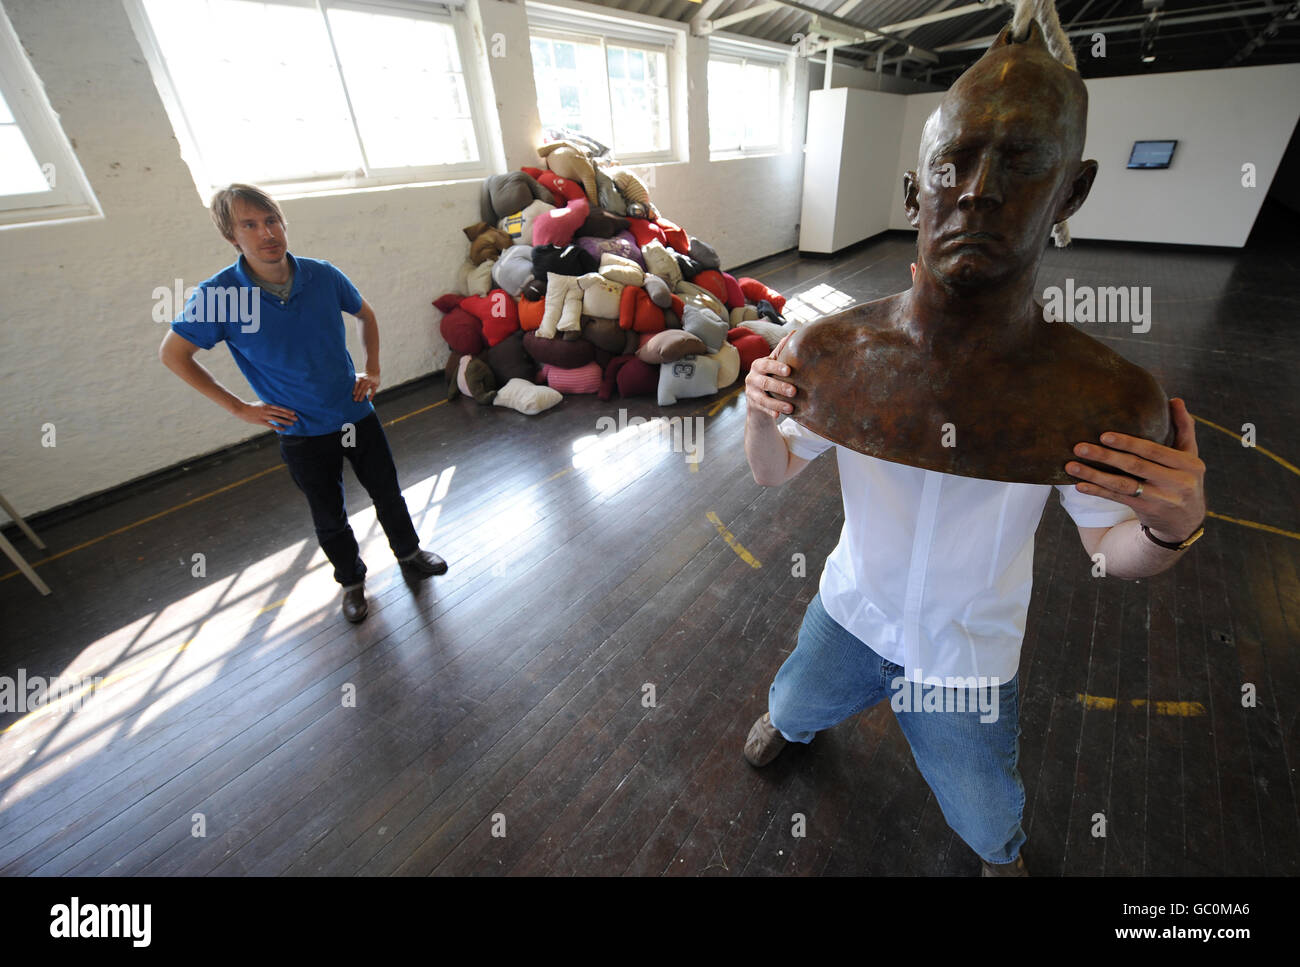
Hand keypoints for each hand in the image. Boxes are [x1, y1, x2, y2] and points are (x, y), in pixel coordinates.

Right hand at [236, 400, 296, 429]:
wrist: (242, 409)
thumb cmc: (252, 407)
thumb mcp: (261, 404)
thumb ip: (268, 406)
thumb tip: (275, 408)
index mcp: (267, 405)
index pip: (279, 408)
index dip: (287, 410)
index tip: (294, 412)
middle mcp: (267, 410)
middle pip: (280, 413)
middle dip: (289, 416)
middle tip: (296, 418)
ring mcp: (264, 416)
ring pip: (277, 419)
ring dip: (285, 421)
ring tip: (292, 424)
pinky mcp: (261, 421)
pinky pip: (271, 425)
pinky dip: (277, 427)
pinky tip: (283, 429)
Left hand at [353, 371, 379, 401]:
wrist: (373, 371)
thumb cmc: (363, 376)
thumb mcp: (359, 376)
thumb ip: (354, 381)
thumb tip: (347, 386)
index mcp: (360, 378)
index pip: (357, 383)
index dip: (355, 388)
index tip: (353, 394)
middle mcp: (365, 380)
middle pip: (361, 387)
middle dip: (358, 394)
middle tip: (355, 400)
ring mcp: (371, 382)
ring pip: (366, 389)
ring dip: (363, 395)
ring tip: (360, 401)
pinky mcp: (375, 385)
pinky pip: (373, 391)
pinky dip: (371, 396)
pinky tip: (369, 400)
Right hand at [744, 332, 796, 419]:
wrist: (757, 396)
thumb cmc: (769, 375)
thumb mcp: (773, 362)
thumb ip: (782, 350)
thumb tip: (795, 332)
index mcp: (758, 365)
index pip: (766, 365)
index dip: (776, 367)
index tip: (788, 371)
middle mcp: (752, 378)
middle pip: (765, 382)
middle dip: (779, 386)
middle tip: (794, 391)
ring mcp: (751, 393)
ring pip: (763, 398)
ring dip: (777, 403)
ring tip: (790, 408)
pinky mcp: (754, 405)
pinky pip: (762, 409)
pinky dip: (770, 412)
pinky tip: (778, 415)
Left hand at [1066, 398, 1206, 543]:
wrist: (1186, 521)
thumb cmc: (1183, 477)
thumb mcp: (1190, 455)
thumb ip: (1183, 428)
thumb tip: (1175, 399)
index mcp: (1189, 464)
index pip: (1154, 451)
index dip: (1129, 443)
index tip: (1103, 435)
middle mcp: (1177, 482)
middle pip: (1135, 467)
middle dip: (1105, 457)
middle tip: (1079, 447)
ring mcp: (1162, 499)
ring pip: (1123, 485)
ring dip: (1094, 476)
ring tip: (1071, 466)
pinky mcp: (1147, 510)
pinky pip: (1118, 498)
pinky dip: (1098, 491)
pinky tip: (1079, 485)